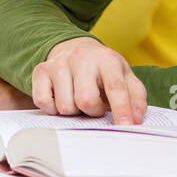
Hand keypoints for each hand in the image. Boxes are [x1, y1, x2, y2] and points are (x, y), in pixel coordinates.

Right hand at [30, 36, 147, 124]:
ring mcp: (59, 63)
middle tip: (96, 105)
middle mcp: (81, 58)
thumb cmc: (103, 70)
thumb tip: (136, 119)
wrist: (76, 49)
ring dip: (74, 110)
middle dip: (93, 111)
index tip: (126, 126)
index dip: (121, 109)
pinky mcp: (41, 71)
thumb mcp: (125, 77)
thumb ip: (136, 98)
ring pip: (65, 106)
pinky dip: (54, 108)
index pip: (115, 87)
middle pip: (86, 100)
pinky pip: (43, 103)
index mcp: (107, 59)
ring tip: (78, 98)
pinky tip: (62, 97)